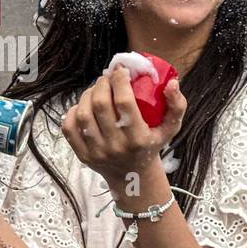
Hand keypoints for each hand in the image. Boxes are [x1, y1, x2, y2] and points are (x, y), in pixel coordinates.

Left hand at [61, 67, 186, 193]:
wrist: (132, 177)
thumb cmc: (151, 145)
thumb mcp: (170, 128)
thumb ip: (177, 105)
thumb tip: (172, 83)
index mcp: (138, 139)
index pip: (124, 102)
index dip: (120, 80)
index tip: (121, 70)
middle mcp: (116, 147)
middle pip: (100, 104)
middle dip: (102, 84)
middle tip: (107, 78)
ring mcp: (96, 152)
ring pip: (83, 114)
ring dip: (87, 95)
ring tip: (96, 90)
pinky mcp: (82, 155)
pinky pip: (69, 127)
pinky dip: (73, 111)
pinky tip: (84, 105)